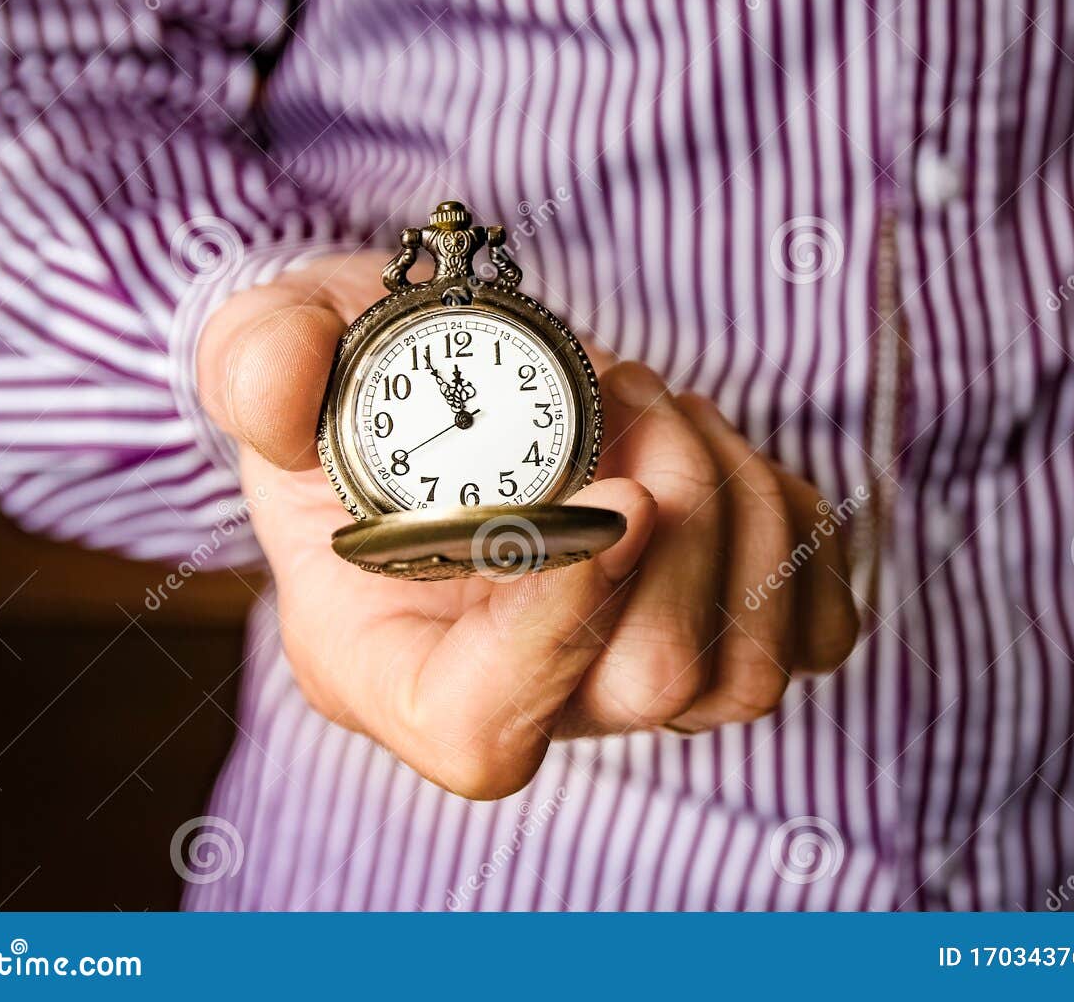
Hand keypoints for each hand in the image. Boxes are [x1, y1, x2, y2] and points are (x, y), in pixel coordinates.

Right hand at [196, 253, 858, 798]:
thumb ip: (259, 361)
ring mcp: (623, 672)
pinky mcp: (713, 630)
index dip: (557, 632)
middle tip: (631, 391)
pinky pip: (813, 631)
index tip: (613, 497)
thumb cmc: (354, 380)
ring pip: (747, 668)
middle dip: (678, 516)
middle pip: (650, 685)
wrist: (448, 378)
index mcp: (391, 661)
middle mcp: (522, 691)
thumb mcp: (277, 346)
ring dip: (741, 509)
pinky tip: (726, 452)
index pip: (484, 727)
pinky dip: (796, 532)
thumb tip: (283, 384)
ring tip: (666, 405)